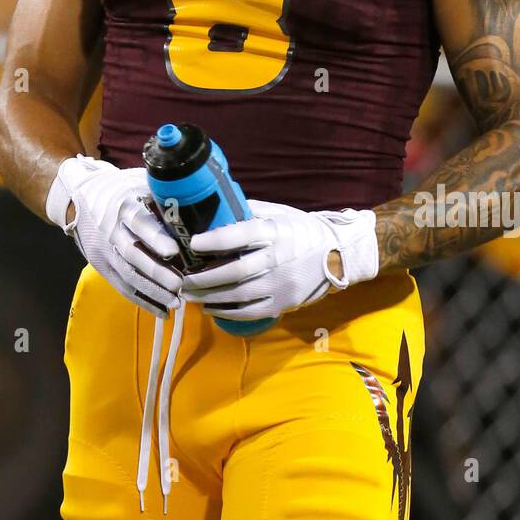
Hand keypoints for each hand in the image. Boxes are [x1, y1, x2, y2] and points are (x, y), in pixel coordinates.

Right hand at [45, 155, 182, 317]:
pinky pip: (122, 286)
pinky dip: (141, 300)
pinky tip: (161, 311)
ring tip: (176, 303)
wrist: (77, 198)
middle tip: (180, 285)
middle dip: (156, 272)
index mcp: (123, 205)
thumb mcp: (136, 181)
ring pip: (127, 275)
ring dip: (152, 292)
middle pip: (133, 254)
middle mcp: (111, 230)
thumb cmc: (117, 188)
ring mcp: (105, 251)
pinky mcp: (102, 266)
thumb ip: (160, 192)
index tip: (173, 250)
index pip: (138, 222)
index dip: (154, 237)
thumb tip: (195, 202)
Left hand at [180, 201, 378, 320]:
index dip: (214, 240)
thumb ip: (248, 211)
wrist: (338, 255)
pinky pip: (250, 312)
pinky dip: (227, 312)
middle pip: (234, 272)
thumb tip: (215, 207)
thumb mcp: (278, 213)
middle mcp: (277, 259)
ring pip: (238, 296)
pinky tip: (210, 308)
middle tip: (181, 279)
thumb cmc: (301, 229)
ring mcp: (281, 284)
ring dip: (209, 297)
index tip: (191, 243)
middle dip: (203, 278)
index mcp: (274, 232)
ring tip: (189, 295)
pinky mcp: (284, 303)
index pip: (240, 235)